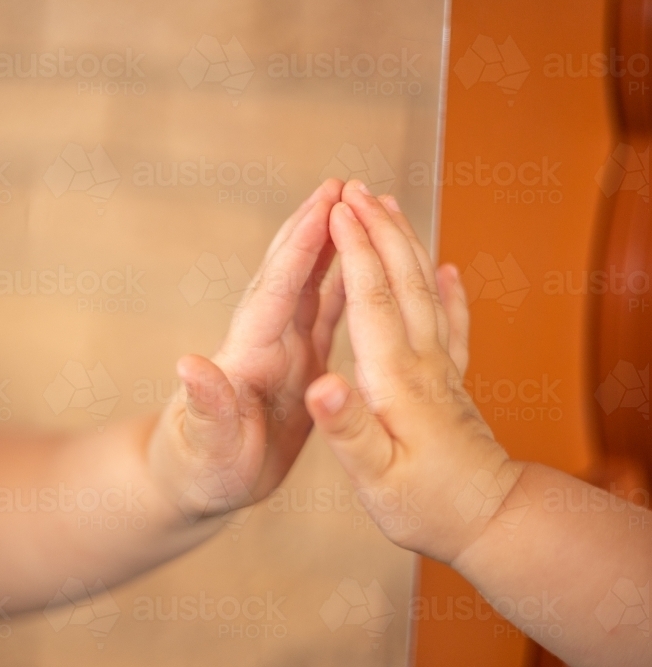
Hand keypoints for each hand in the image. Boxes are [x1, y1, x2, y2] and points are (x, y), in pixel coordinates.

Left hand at [147, 179, 346, 521]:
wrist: (196, 484)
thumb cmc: (198, 470)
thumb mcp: (204, 446)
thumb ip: (205, 408)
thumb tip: (189, 363)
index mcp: (248, 356)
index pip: (276, 293)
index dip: (300, 249)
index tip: (324, 206)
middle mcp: (264, 344)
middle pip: (290, 273)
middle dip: (314, 228)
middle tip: (342, 183)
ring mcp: (281, 352)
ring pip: (311, 287)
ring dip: (330, 247)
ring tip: (357, 207)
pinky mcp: (297, 367)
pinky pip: (325, 316)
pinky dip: (344, 287)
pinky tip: (364, 267)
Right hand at [304, 180, 517, 563]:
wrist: (489, 522)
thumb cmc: (425, 505)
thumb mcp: (375, 478)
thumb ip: (347, 428)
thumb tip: (321, 382)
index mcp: (395, 380)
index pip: (371, 300)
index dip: (353, 251)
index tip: (337, 208)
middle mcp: (422, 362)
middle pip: (401, 281)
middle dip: (377, 229)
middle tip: (355, 188)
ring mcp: (441, 368)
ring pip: (426, 290)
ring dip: (405, 244)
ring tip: (389, 206)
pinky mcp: (452, 381)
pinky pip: (452, 323)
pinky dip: (449, 290)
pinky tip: (449, 271)